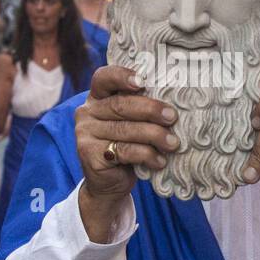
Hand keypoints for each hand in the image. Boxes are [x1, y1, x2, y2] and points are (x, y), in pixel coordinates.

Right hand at [75, 65, 178, 203]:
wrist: (109, 183)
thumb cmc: (127, 145)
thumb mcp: (132, 123)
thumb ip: (141, 109)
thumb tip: (174, 104)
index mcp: (97, 97)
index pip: (104, 78)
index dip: (122, 76)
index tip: (143, 81)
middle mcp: (87, 112)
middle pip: (120, 105)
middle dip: (150, 109)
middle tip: (172, 117)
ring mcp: (85, 133)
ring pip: (125, 129)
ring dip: (154, 135)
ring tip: (173, 143)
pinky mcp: (90, 155)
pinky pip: (124, 151)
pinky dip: (147, 155)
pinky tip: (160, 160)